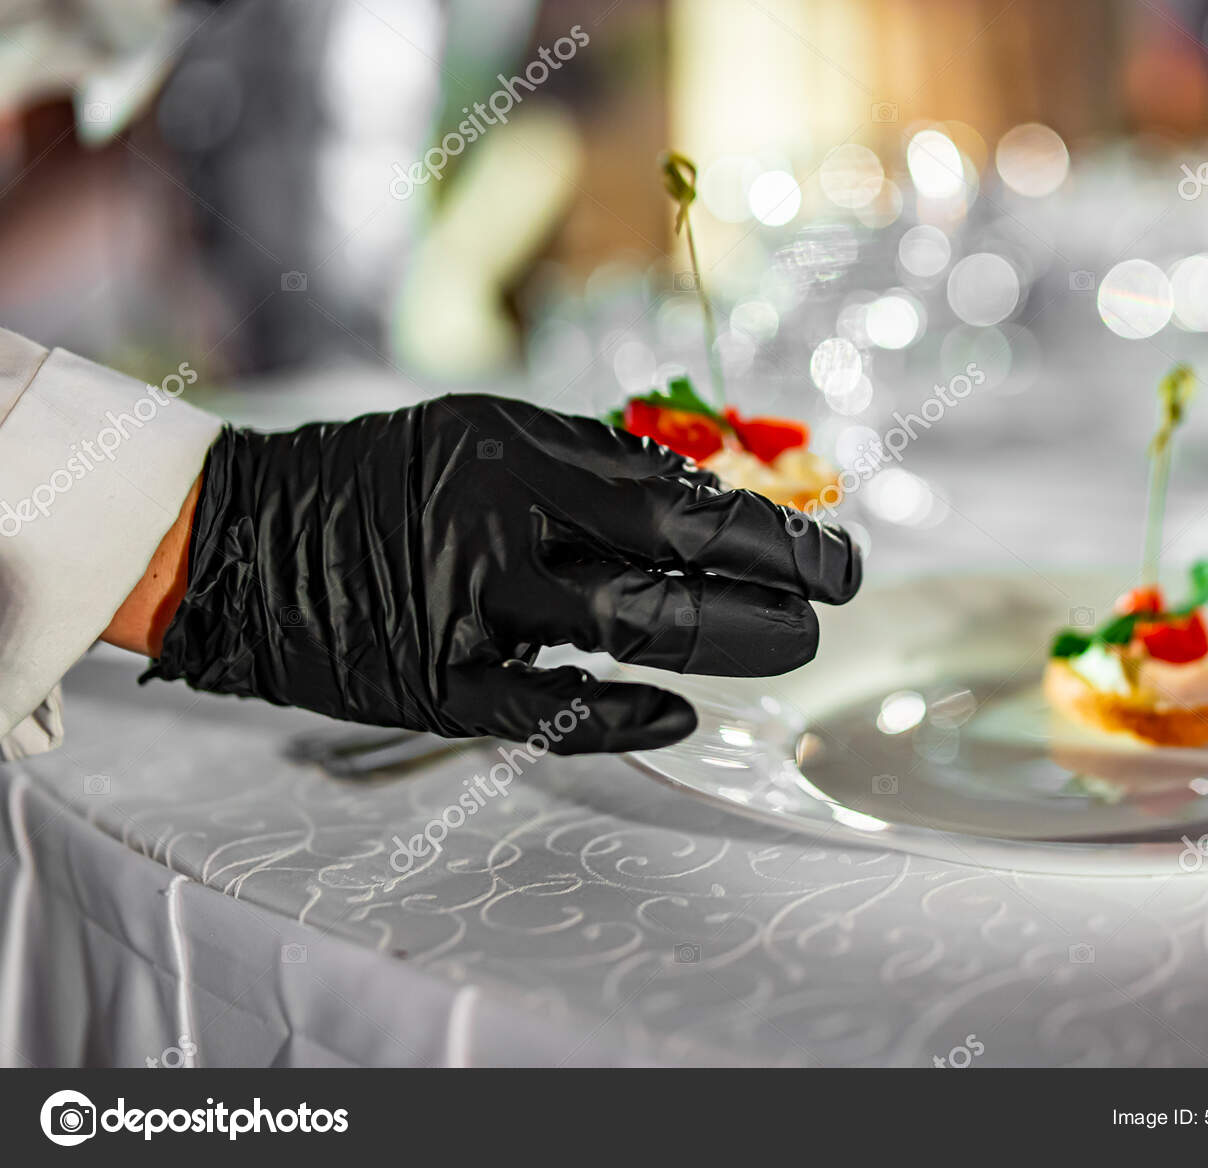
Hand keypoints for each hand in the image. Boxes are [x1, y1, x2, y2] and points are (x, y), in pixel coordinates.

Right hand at [142, 395, 861, 752]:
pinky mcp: (436, 684)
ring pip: (631, 630)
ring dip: (728, 642)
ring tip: (787, 648)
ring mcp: (468, 609)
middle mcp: (500, 521)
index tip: (834, 551)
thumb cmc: (385, 482)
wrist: (241, 542)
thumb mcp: (486, 435)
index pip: (678, 495)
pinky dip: (624, 717)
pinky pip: (551, 713)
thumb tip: (715, 494)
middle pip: (674, 563)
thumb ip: (592, 466)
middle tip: (829, 603)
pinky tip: (682, 716)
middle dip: (775, 589)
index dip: (773, 530)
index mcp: (518, 449)